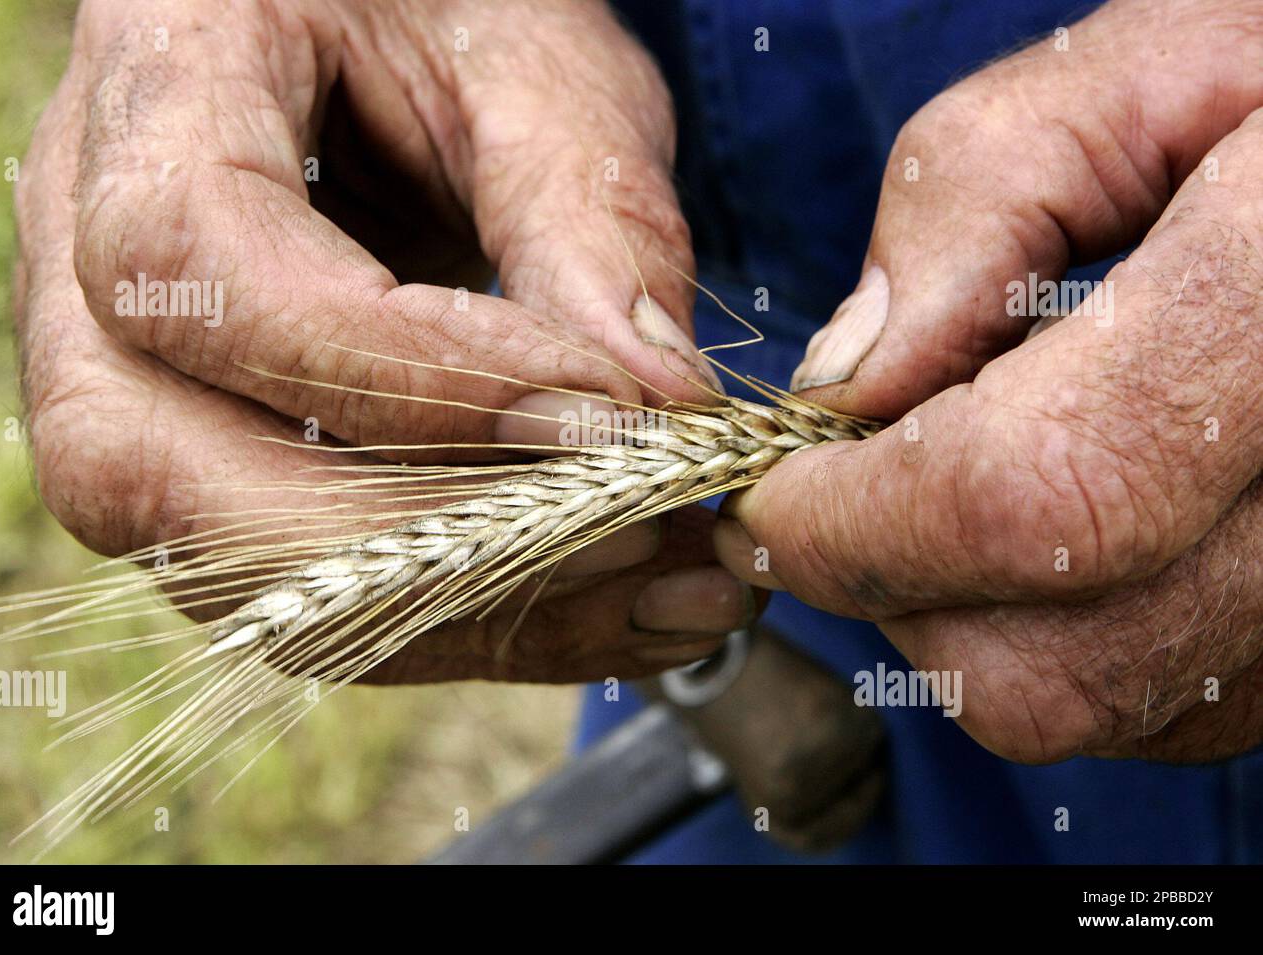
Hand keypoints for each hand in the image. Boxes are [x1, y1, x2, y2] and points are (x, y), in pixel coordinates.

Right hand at [17, 0, 740, 681]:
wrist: (380, 19)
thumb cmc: (448, 5)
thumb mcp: (538, 68)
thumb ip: (587, 220)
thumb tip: (659, 411)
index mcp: (152, 84)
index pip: (204, 270)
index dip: (400, 377)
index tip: (601, 418)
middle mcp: (86, 250)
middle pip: (154, 465)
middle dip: (410, 539)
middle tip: (634, 541)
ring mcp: (127, 371)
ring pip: (222, 559)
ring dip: (450, 607)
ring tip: (655, 593)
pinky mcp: (206, 447)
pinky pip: (293, 572)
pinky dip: (453, 610)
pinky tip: (608, 600)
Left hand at [716, 0, 1262, 761]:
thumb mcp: (1137, 73)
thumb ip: (972, 206)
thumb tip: (844, 384)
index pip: (1020, 496)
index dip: (851, 523)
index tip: (769, 502)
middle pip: (1045, 656)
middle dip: (888, 586)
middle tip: (842, 496)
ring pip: (1088, 702)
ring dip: (961, 617)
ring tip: (953, 487)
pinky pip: (1152, 705)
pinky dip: (1052, 640)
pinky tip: (1049, 526)